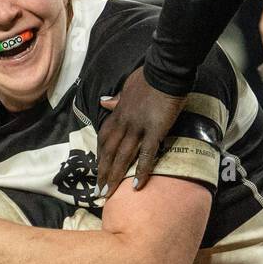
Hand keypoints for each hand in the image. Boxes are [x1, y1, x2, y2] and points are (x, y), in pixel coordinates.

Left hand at [95, 66, 186, 195]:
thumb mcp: (127, 87)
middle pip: (109, 151)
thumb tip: (103, 101)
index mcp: (118, 112)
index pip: (104, 136)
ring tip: (108, 193)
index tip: (97, 167)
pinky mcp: (155, 131)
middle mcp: (124, 123)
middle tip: (97, 190)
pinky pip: (146, 154)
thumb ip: (116, 98)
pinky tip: (136, 186)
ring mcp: (138, 128)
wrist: (165, 71)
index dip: (100, 153)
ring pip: (122, 156)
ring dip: (114, 176)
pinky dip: (141, 171)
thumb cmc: (149, 77)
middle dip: (102, 171)